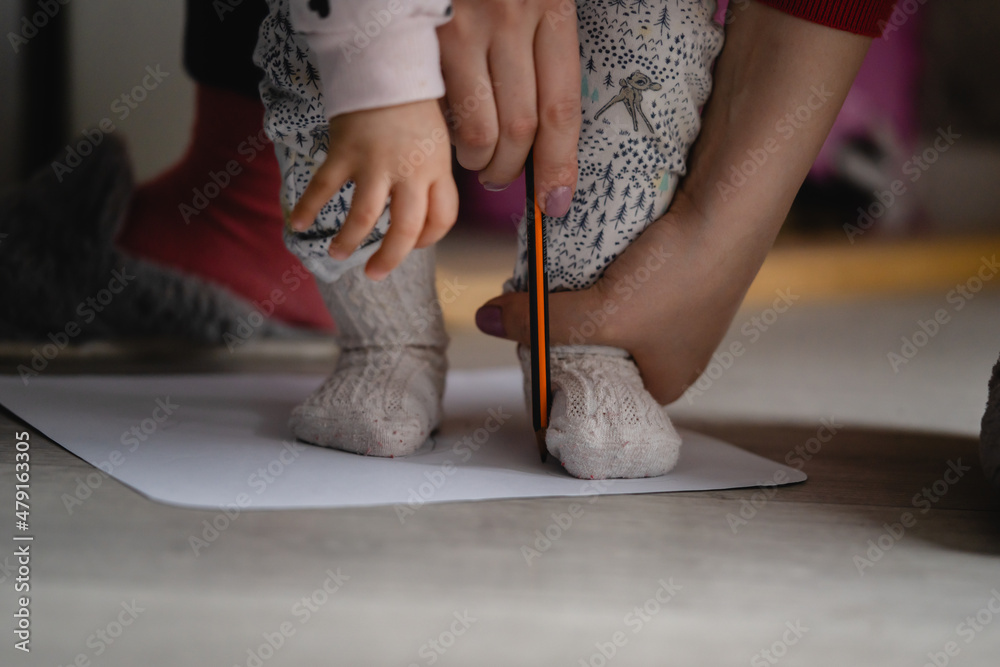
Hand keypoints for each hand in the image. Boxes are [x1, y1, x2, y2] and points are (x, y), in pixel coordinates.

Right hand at [289, 99, 458, 279]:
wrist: (387, 65)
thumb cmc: (414, 106)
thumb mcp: (437, 142)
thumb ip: (431, 176)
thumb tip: (420, 214)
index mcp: (438, 170)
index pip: (442, 220)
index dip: (428, 240)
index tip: (412, 244)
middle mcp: (410, 172)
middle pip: (405, 230)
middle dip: (389, 259)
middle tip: (375, 275)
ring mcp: (376, 163)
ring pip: (364, 218)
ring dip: (348, 241)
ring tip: (338, 254)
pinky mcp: (344, 151)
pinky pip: (324, 188)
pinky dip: (308, 208)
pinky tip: (297, 224)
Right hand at [437, 0, 580, 217]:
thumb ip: (549, 38)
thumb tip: (551, 115)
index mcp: (553, 9)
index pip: (563, 107)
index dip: (561, 162)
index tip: (557, 199)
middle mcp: (515, 20)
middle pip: (525, 126)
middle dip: (518, 169)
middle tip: (509, 179)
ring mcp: (469, 27)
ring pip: (484, 126)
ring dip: (483, 160)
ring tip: (482, 163)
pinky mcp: (430, 34)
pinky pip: (447, 107)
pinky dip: (454, 136)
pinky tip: (456, 139)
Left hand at [474, 191, 751, 403]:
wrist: (730, 206)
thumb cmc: (675, 279)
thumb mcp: (597, 315)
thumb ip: (538, 322)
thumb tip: (486, 319)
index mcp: (664, 383)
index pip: (596, 392)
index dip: (556, 375)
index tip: (521, 350)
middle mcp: (672, 353)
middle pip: (597, 350)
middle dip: (562, 330)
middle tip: (527, 310)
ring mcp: (676, 310)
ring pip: (608, 311)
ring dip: (579, 297)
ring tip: (548, 281)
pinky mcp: (674, 270)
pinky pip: (624, 281)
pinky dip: (599, 272)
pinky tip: (578, 256)